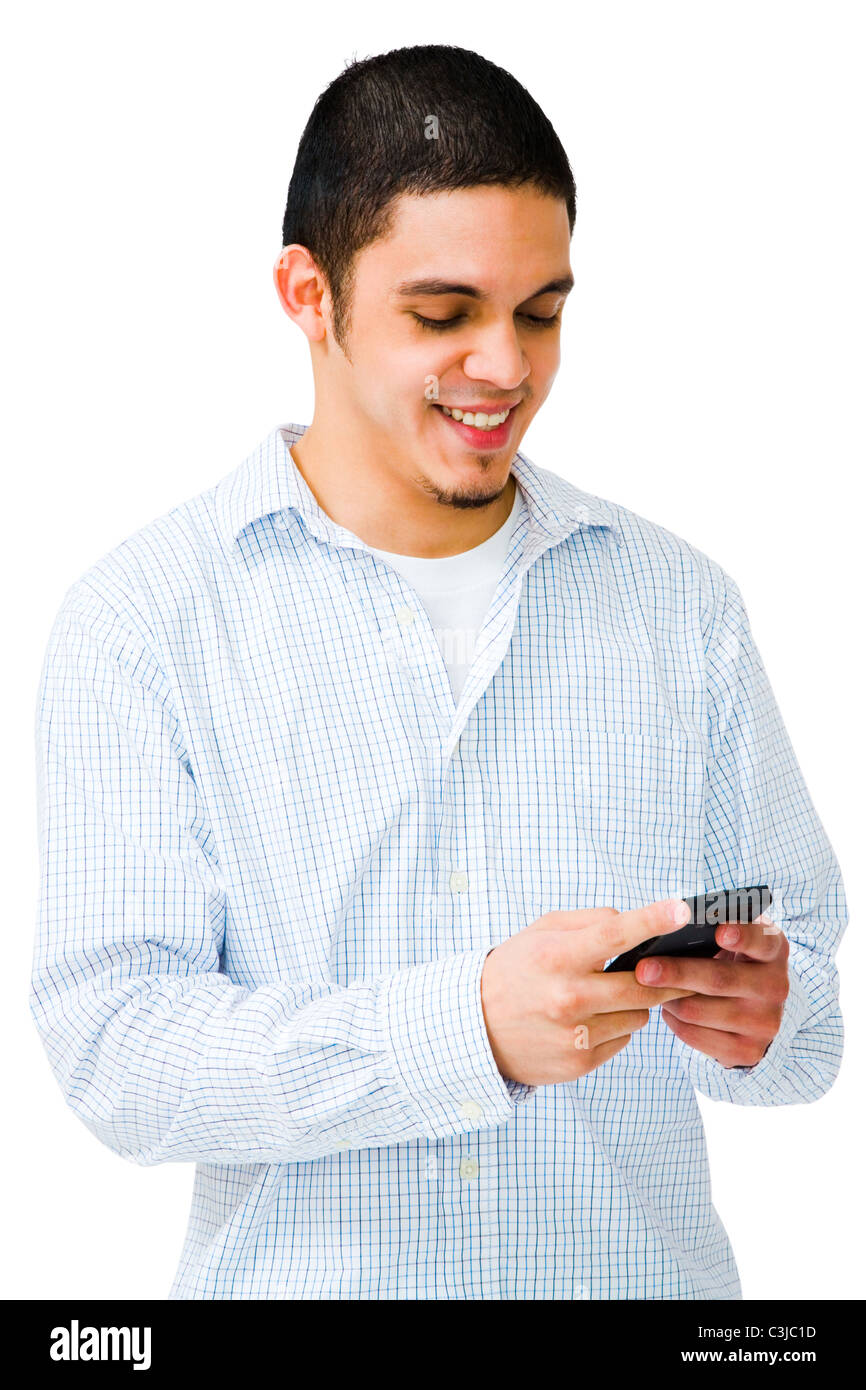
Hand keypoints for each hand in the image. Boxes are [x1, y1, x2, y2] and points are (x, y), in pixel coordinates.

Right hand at [480, 898, 697, 1086]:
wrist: (476, 1026)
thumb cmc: (516, 970)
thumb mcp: (541, 932)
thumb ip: (590, 922)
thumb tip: (636, 924)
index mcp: (558, 956)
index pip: (614, 934)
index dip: (652, 920)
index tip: (682, 910)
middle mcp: (568, 997)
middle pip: (644, 985)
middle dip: (663, 976)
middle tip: (671, 968)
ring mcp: (575, 1034)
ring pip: (638, 1014)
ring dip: (631, 1002)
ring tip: (601, 996)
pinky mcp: (579, 1062)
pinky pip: (624, 1039)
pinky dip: (615, 1027)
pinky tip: (589, 1021)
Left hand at [636, 914, 789, 1067]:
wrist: (754, 1008)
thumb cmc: (731, 959)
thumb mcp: (733, 938)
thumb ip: (713, 928)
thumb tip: (667, 926)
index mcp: (773, 950)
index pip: (762, 940)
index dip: (742, 936)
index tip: (720, 932)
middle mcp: (776, 987)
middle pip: (719, 980)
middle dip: (678, 973)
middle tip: (644, 969)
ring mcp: (765, 1023)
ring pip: (698, 1010)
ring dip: (668, 998)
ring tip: (652, 985)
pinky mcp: (748, 1051)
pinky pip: (694, 1035)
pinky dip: (673, 1020)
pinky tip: (669, 1007)